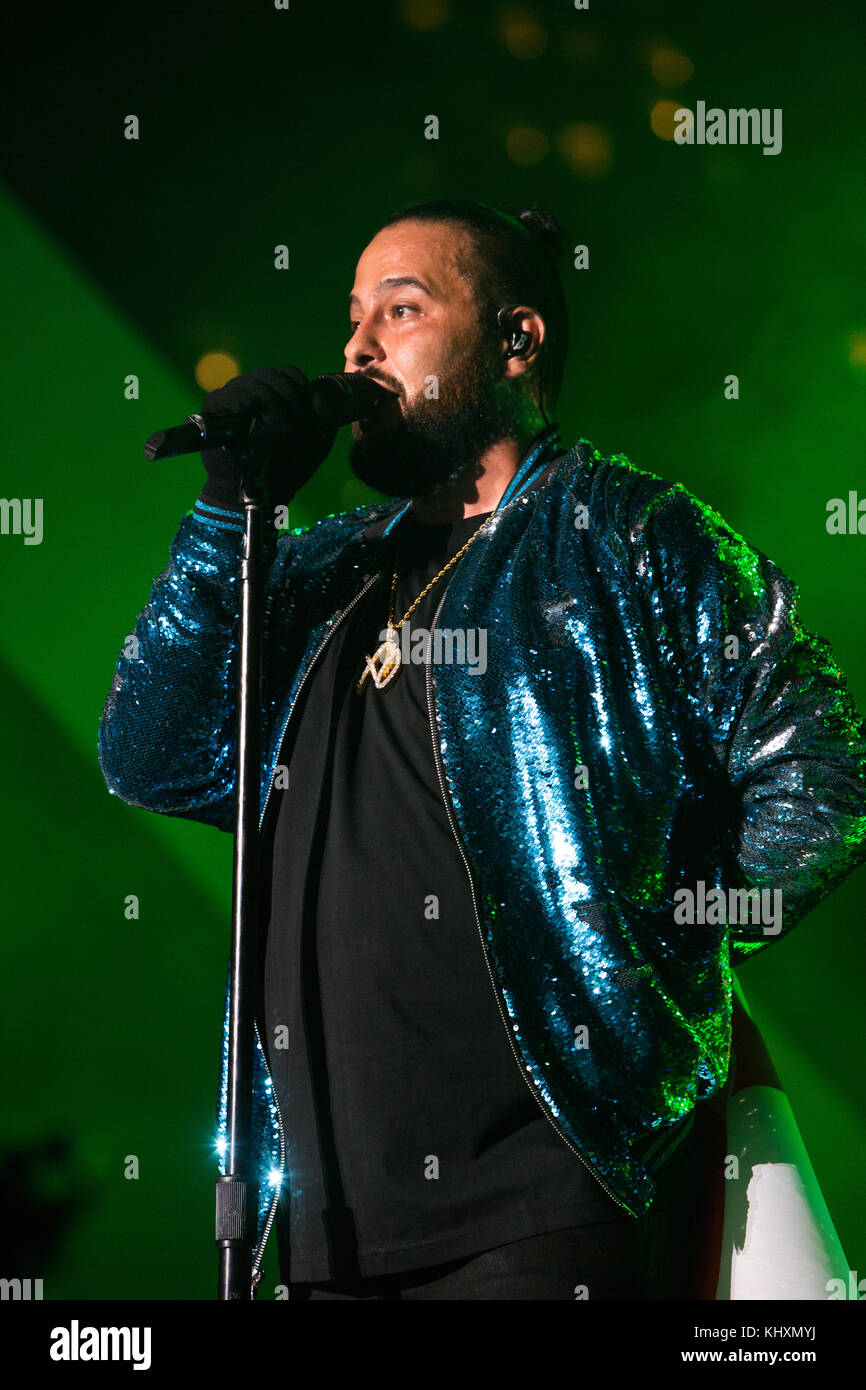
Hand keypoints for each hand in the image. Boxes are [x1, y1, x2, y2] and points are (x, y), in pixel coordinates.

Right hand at [199, 364, 336, 508]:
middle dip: (285, 390)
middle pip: (266, 373)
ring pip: (247, 382)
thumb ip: (324, 417)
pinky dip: (239, 400)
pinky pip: (222, 396)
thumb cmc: (289, 468)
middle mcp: (251, 396)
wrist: (264, 494)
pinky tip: (252, 411)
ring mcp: (231, 404)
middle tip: (293, 415)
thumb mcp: (316, 442)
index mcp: (275, 397)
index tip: (305, 399)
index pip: (283, 372)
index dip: (296, 380)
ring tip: (275, 421)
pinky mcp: (212, 416)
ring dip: (267, 397)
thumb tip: (319, 396)